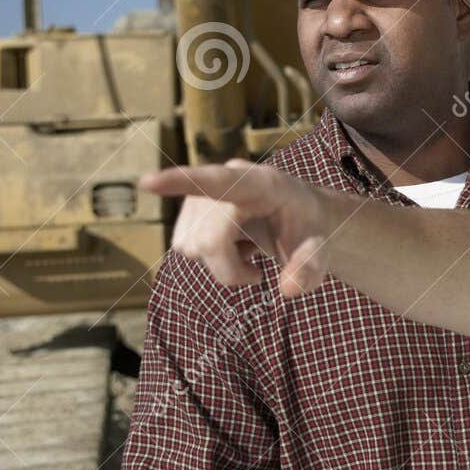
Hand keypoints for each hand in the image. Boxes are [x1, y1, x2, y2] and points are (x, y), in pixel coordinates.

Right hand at [141, 160, 344, 296]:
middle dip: (230, 270)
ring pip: (191, 247)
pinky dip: (209, 258)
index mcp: (263, 184)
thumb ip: (311, 269)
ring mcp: (206, 192)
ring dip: (220, 262)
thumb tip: (288, 288)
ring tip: (248, 249)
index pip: (219, 181)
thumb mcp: (321, 252)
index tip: (147, 182)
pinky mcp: (191, 208)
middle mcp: (229, 180)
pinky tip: (233, 245)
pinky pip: (184, 247)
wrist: (302, 219)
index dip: (182, 182)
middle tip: (258, 274)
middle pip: (207, 242)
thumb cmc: (310, 232)